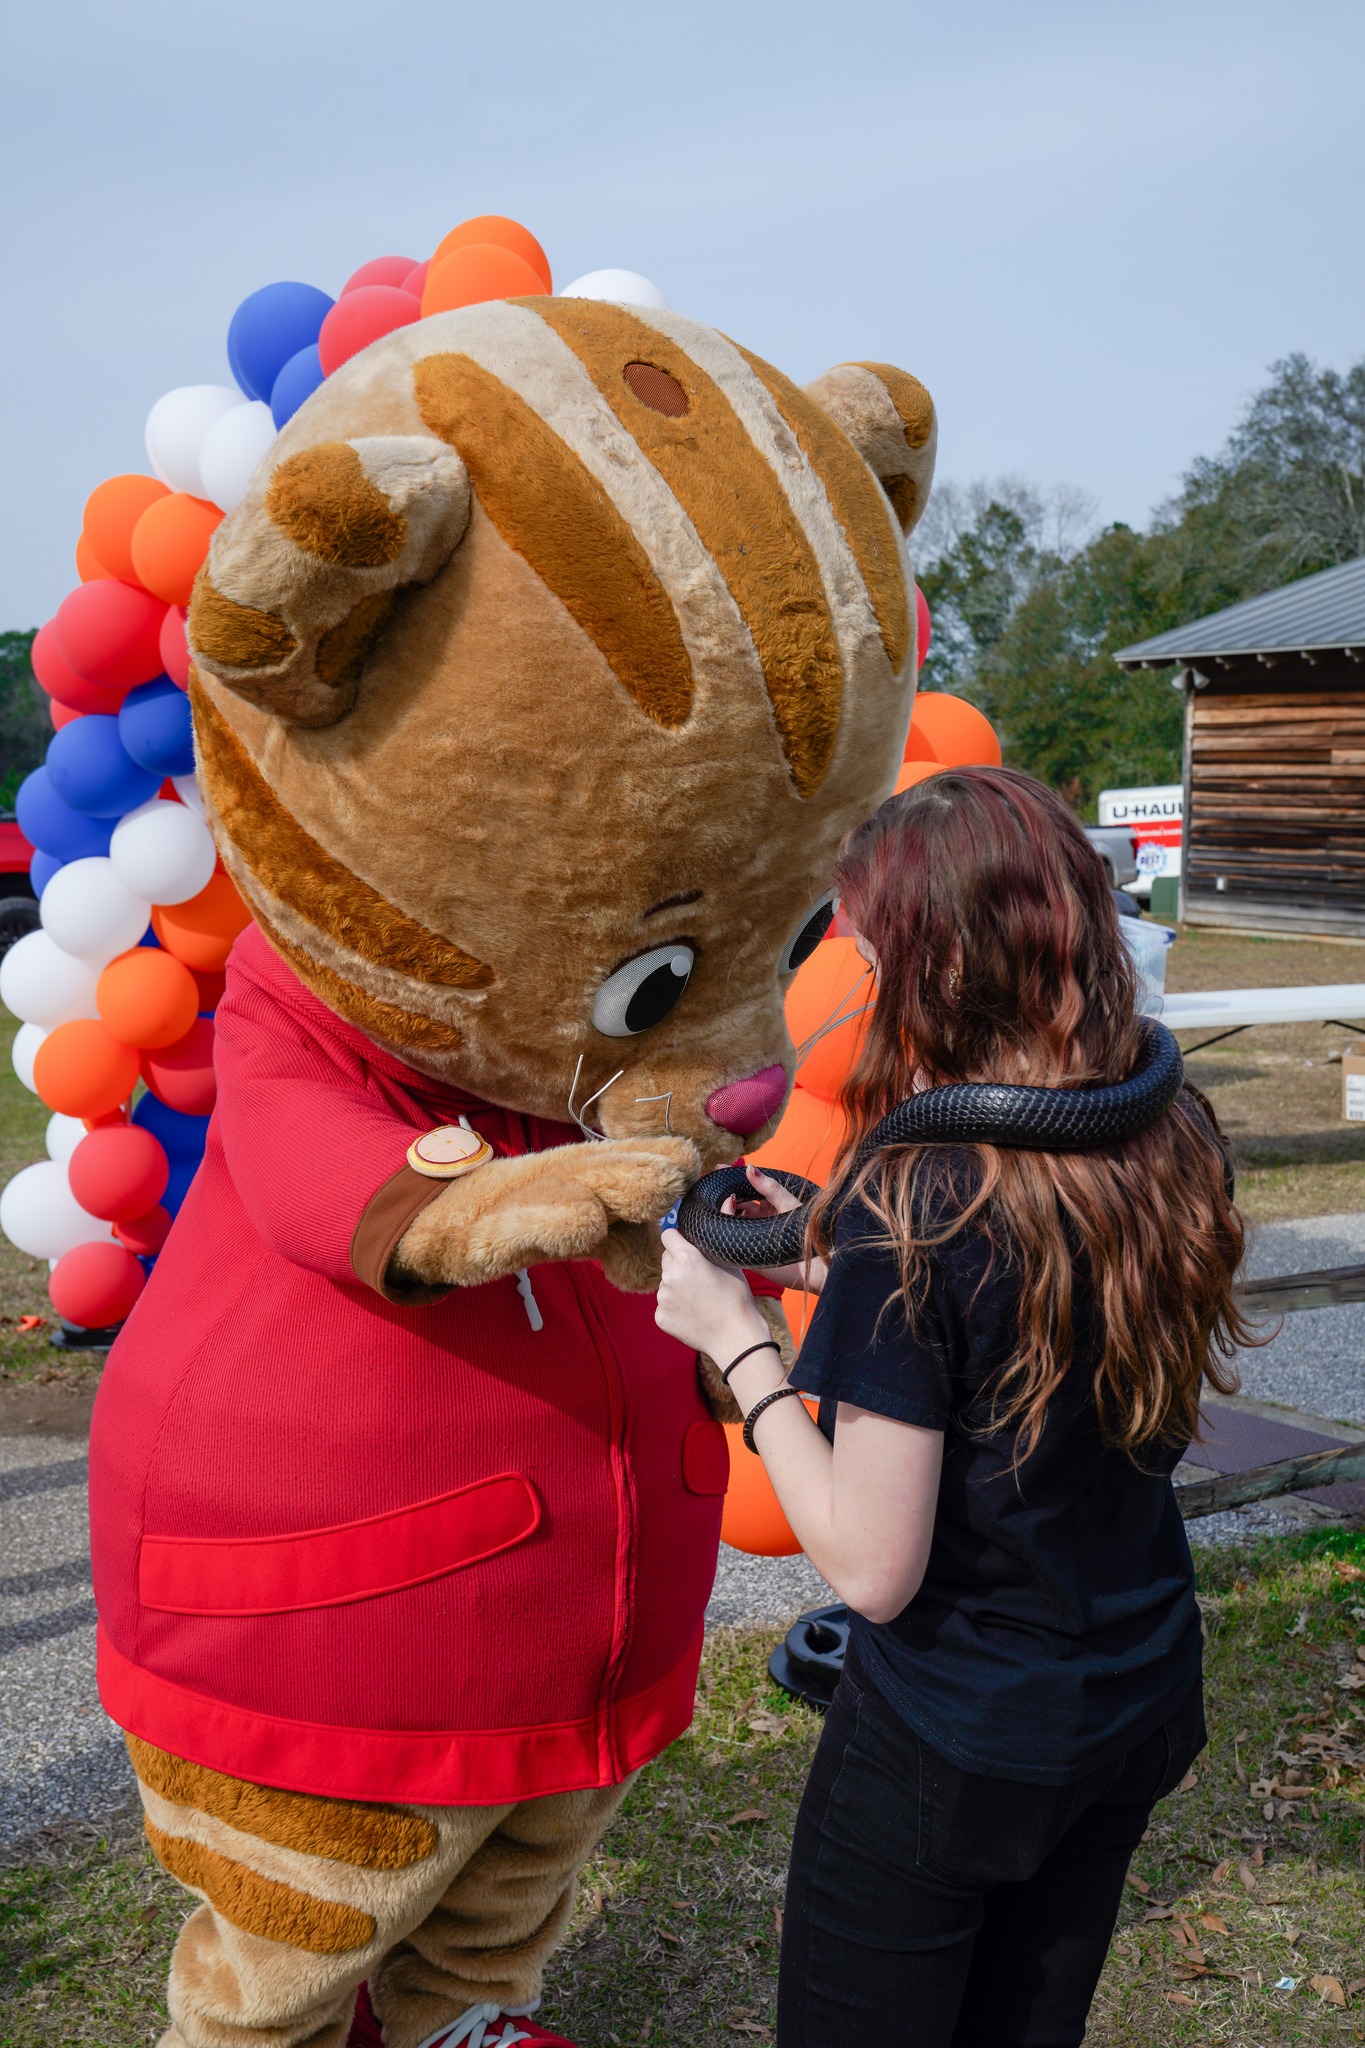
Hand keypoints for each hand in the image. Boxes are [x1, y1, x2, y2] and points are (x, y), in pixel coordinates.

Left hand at [656, 1227, 768, 1363]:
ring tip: (700, 1299)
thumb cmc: (737, 1299)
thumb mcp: (730, 1263)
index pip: (668, 1235)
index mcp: (686, 1258)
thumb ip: (719, 1233)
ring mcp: (663, 1298)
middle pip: (666, 1259)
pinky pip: (664, 1305)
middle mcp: (669, 1276)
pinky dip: (675, 1308)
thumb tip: (727, 1200)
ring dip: (677, 1287)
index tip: (686, 1246)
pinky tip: (693, 1314)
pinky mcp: (660, 1317)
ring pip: (666, 1283)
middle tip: (699, 1277)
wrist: (736, 1338)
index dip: (678, 1239)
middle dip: (678, 1264)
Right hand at [721, 1167, 827, 1293]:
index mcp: (766, 1207)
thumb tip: (749, 1167)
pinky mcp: (746, 1253)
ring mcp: (750, 1236)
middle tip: (712, 1185)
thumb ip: (769, 1186)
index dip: (732, 1180)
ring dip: (722, 1209)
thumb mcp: (787, 1202)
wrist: (814, 1264)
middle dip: (722, 1194)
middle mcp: (755, 1220)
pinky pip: (728, 1239)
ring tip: (724, 1201)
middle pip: (733, 1205)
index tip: (719, 1168)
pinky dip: (723, 1227)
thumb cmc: (806, 1231)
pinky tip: (722, 1217)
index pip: (744, 1190)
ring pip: (728, 1220)